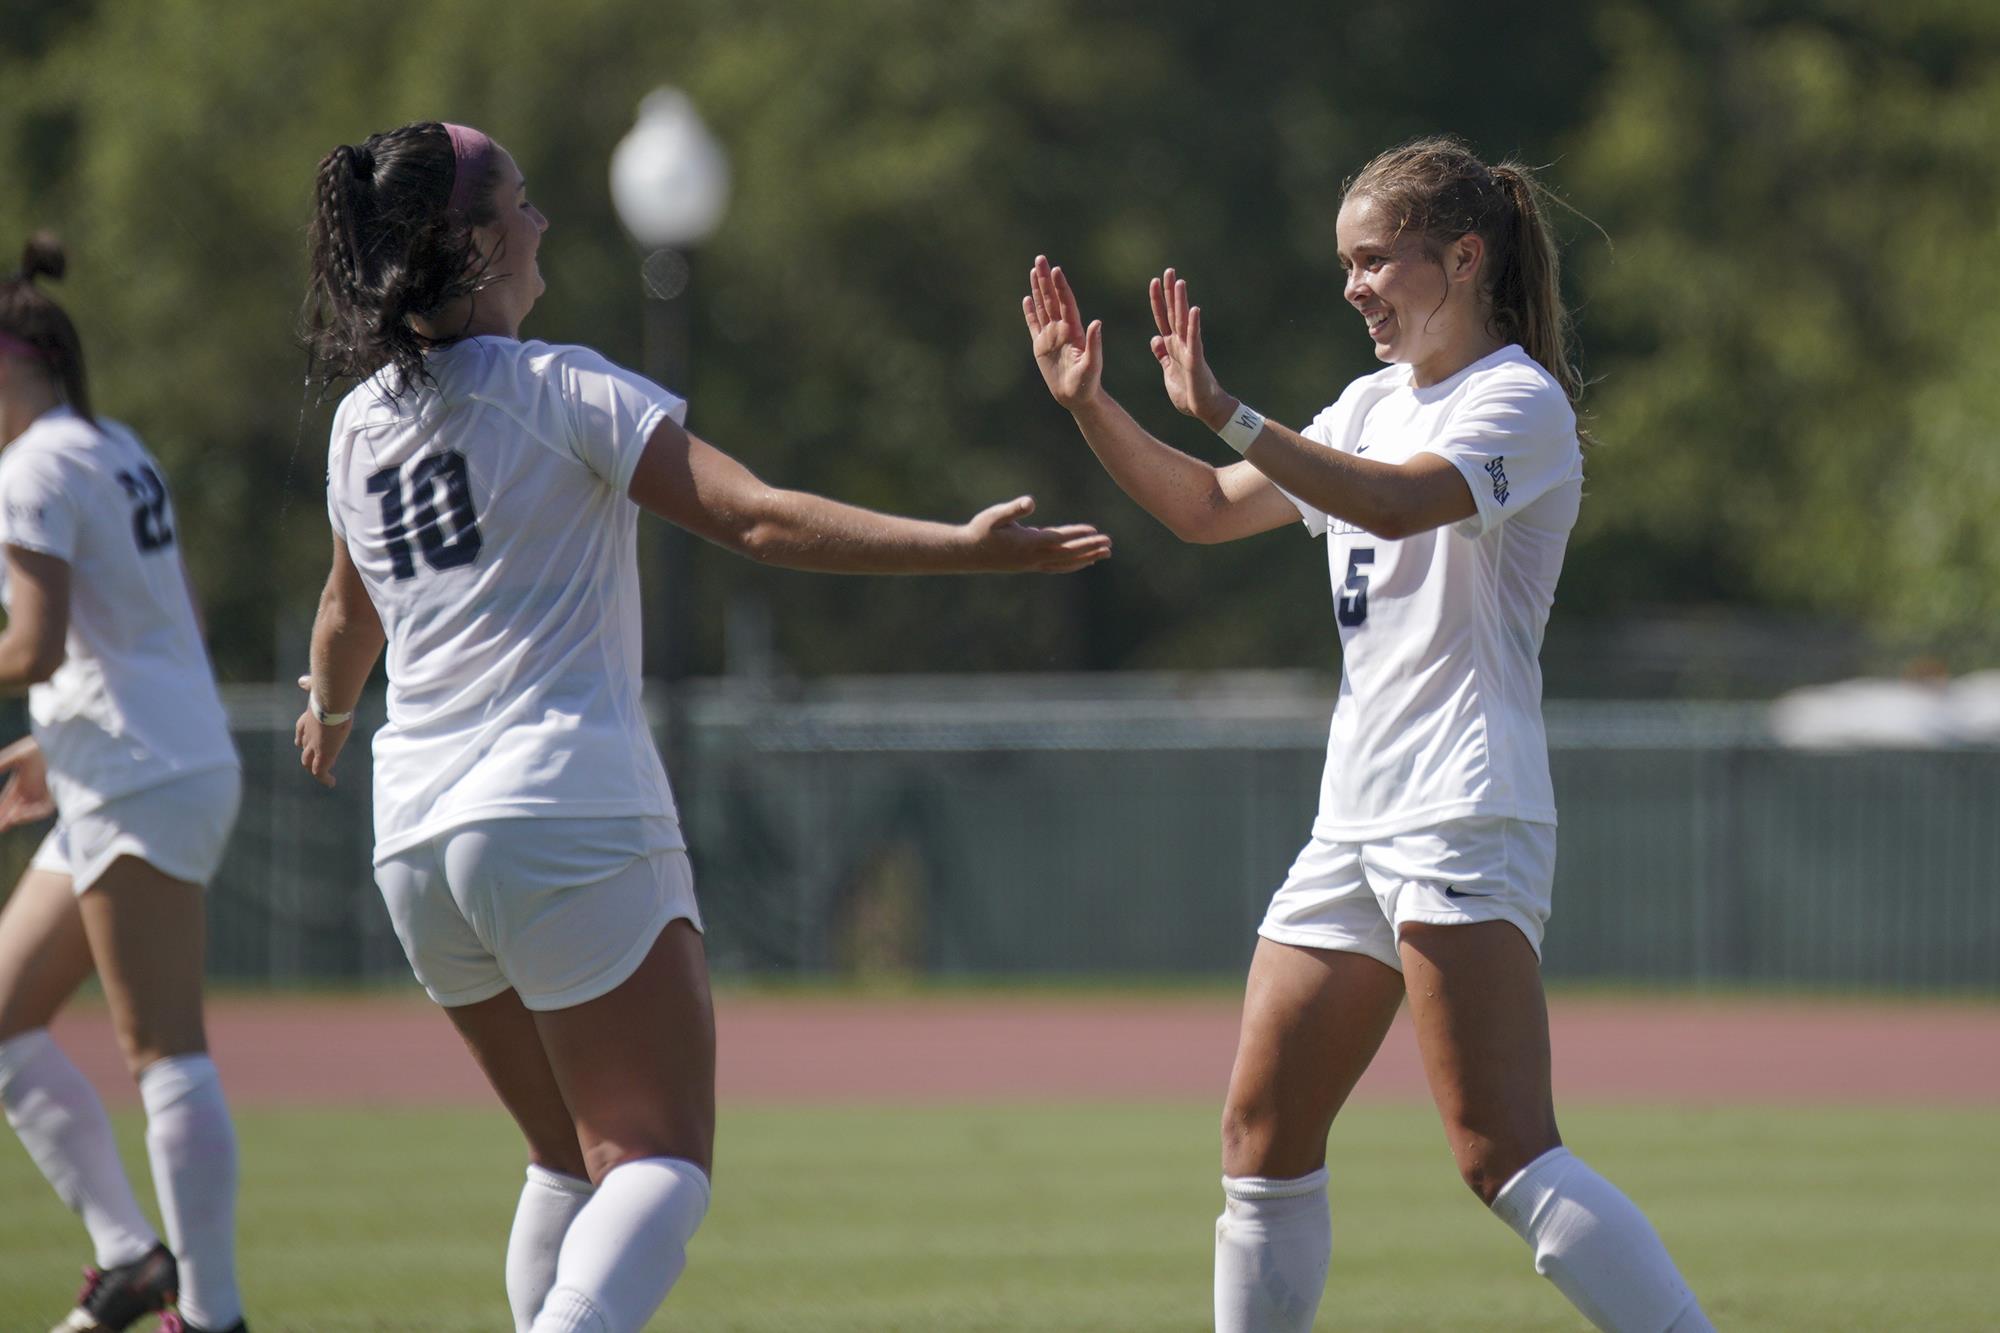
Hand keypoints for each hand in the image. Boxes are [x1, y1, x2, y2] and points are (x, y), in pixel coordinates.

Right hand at [0, 735, 54, 830]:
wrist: (65, 746)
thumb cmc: (41, 747)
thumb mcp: (18, 756)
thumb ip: (1, 764)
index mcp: (22, 783)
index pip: (7, 801)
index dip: (0, 810)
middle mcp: (33, 792)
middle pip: (15, 810)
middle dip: (4, 818)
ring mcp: (45, 796)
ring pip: (28, 812)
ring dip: (16, 818)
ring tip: (4, 823)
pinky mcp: (57, 798)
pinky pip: (42, 810)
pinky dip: (30, 814)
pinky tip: (16, 816)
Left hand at [294, 674, 351, 788]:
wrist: (331, 703)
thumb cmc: (327, 694)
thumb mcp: (318, 687)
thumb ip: (310, 684)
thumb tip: (302, 680)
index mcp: (306, 720)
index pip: (301, 732)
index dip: (302, 738)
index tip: (303, 741)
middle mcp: (307, 735)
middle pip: (303, 749)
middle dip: (308, 755)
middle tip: (314, 760)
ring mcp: (314, 747)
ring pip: (309, 763)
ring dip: (315, 769)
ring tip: (323, 775)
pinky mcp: (322, 757)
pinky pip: (320, 772)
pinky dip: (324, 779)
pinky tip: (331, 783)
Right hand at [963, 495, 1111, 572]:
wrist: (968, 553)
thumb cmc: (980, 530)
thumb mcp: (994, 516)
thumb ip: (1013, 509)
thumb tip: (1030, 501)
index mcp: (1026, 542)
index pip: (1058, 539)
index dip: (1076, 534)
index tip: (1094, 530)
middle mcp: (1032, 556)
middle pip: (1067, 553)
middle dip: (1089, 547)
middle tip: (1110, 543)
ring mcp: (1033, 564)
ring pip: (1065, 563)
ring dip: (1087, 557)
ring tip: (1106, 552)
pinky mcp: (1031, 566)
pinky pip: (1058, 567)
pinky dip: (1074, 564)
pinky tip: (1086, 561)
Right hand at [1023, 255, 1102, 410]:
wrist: (1077, 396)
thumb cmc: (1087, 383)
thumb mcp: (1093, 364)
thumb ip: (1094, 344)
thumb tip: (1097, 323)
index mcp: (1074, 330)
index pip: (1066, 303)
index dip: (1060, 287)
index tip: (1056, 270)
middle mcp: (1062, 329)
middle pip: (1052, 299)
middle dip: (1046, 279)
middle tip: (1040, 258)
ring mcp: (1051, 336)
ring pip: (1043, 307)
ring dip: (1038, 289)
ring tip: (1034, 270)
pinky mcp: (1041, 346)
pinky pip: (1034, 325)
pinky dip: (1030, 312)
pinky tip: (1026, 299)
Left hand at [1149, 268, 1235, 429]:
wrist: (1205, 409)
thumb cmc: (1189, 393)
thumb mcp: (1168, 371)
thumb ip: (1162, 354)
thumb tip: (1155, 338)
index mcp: (1173, 346)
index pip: (1163, 318)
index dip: (1157, 301)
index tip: (1153, 281)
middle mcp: (1182, 343)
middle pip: (1173, 313)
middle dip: (1169, 293)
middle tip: (1168, 270)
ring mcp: (1190, 349)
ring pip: (1183, 321)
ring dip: (1180, 302)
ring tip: (1179, 282)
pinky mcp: (1196, 360)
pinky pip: (1194, 339)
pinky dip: (1193, 325)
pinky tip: (1193, 309)